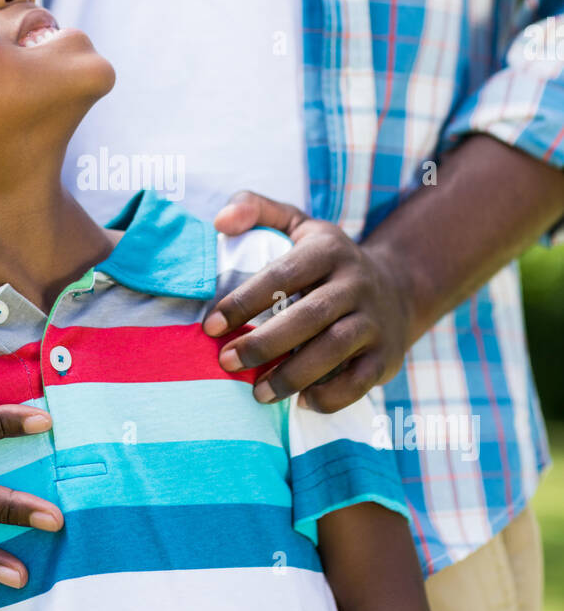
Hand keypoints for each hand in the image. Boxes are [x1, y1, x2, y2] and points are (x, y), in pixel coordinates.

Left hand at [202, 191, 412, 412]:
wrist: (398, 288)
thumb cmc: (328, 261)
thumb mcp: (298, 224)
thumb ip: (257, 209)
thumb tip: (219, 222)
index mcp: (329, 249)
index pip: (282, 274)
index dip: (243, 301)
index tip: (210, 326)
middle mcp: (356, 282)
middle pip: (308, 316)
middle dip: (263, 343)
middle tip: (227, 362)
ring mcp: (374, 321)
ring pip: (333, 350)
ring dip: (291, 376)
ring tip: (257, 393)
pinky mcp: (387, 356)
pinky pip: (359, 382)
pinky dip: (329, 397)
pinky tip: (300, 401)